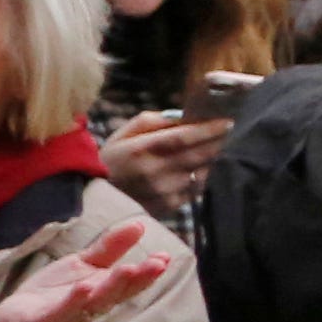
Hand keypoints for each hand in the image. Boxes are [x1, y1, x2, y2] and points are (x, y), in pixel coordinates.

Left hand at [0, 217, 178, 321]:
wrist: (17, 321)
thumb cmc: (56, 292)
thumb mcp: (84, 264)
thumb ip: (110, 248)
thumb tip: (139, 225)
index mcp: (104, 291)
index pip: (131, 282)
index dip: (148, 271)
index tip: (166, 258)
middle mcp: (92, 305)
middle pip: (118, 291)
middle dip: (138, 278)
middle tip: (157, 264)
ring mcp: (70, 314)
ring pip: (95, 302)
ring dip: (112, 287)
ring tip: (127, 269)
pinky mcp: (46, 321)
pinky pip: (62, 312)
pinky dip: (74, 302)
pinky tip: (84, 287)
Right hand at [97, 111, 227, 220]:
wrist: (94, 198)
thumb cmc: (111, 160)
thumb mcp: (122, 134)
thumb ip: (151, 122)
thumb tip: (182, 117)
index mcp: (140, 149)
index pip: (184, 137)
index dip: (209, 129)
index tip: (227, 121)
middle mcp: (154, 171)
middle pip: (199, 154)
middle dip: (217, 141)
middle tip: (227, 132)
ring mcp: (163, 191)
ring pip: (202, 171)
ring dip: (210, 159)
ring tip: (210, 149)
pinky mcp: (169, 205)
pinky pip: (197, 187)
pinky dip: (201, 176)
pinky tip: (195, 169)